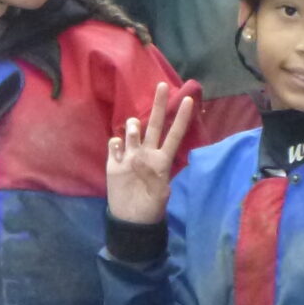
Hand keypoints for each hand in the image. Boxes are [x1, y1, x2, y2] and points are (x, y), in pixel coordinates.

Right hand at [106, 82, 196, 225]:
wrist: (130, 219)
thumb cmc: (150, 209)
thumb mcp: (159, 196)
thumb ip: (153, 176)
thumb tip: (139, 159)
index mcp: (162, 160)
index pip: (174, 135)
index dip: (181, 119)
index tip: (189, 100)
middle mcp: (147, 153)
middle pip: (155, 125)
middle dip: (159, 106)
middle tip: (162, 85)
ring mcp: (130, 156)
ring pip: (133, 130)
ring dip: (134, 127)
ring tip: (132, 134)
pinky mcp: (115, 161)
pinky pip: (115, 144)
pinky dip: (116, 143)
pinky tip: (117, 150)